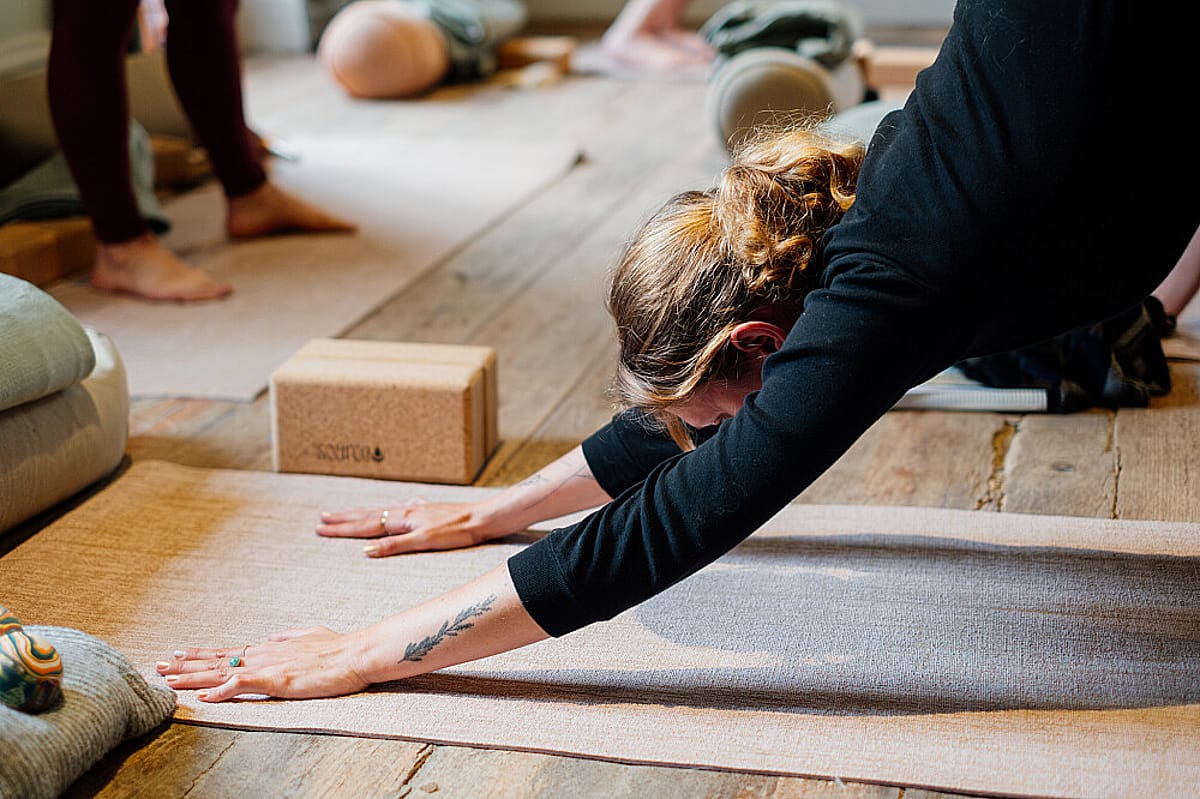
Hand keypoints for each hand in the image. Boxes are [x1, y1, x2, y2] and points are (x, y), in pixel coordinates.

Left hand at [156, 627, 369, 701]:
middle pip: (216, 661)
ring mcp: (268, 666)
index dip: (201, 654)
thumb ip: (289, 636)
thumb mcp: (311, 634)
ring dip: (191, 677)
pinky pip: (241, 686)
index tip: (179, 654)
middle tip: (156, 666)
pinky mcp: (276, 679)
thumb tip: (272, 636)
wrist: (357, 653)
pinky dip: (220, 692)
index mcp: (271, 647)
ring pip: (220, 672)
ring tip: (166, 679)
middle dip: (184, 665)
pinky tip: (202, 698)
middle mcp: (263, 654)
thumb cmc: (339, 647)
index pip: (228, 651)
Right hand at [316, 498, 486, 556]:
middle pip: (368, 515)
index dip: (342, 529)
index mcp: (403, 519)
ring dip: (361, 513)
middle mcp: (407, 511)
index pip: (365, 525)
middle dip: (344, 518)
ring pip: (382, 510)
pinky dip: (389, 509)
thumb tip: (365, 550)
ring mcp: (417, 509)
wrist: (483, 518)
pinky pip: (400, 508)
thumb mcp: (424, 542)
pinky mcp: (428, 511)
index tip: (320, 529)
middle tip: (322, 519)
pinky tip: (395, 507)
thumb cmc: (457, 532)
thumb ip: (395, 546)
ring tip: (345, 512)